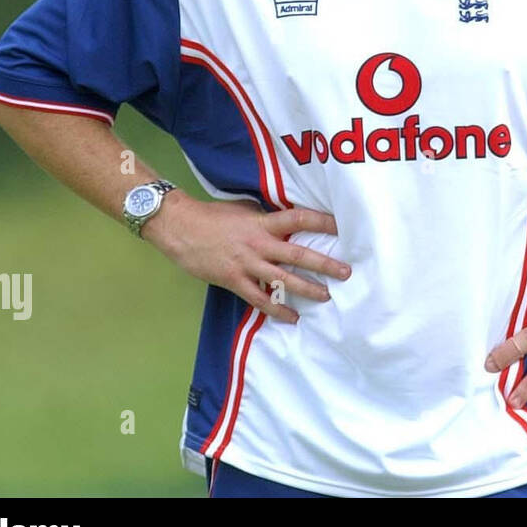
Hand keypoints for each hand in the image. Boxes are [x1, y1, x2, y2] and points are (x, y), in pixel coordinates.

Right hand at [145, 192, 345, 323]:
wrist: (180, 228)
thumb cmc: (214, 216)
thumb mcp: (245, 210)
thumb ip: (266, 218)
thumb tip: (287, 222)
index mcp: (263, 223)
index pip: (299, 219)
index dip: (322, 222)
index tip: (342, 226)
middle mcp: (259, 244)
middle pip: (298, 255)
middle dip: (324, 264)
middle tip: (346, 272)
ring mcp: (247, 265)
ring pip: (282, 281)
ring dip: (306, 289)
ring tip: (326, 296)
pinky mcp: (234, 281)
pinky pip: (259, 299)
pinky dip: (277, 310)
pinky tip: (292, 317)